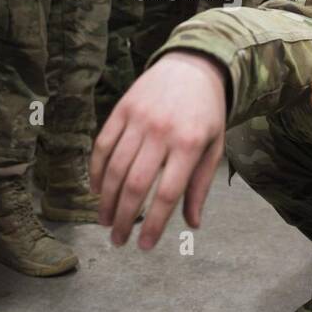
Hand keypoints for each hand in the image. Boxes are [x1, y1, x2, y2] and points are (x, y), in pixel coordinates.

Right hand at [92, 51, 227, 248]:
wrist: (192, 65)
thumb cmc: (206, 113)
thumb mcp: (215, 147)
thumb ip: (200, 186)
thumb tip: (192, 224)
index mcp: (190, 145)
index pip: (166, 194)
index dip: (154, 224)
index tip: (144, 246)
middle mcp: (162, 132)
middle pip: (135, 185)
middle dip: (124, 218)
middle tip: (118, 240)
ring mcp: (139, 119)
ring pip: (114, 168)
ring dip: (106, 200)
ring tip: (105, 221)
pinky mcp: (122, 109)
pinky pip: (103, 145)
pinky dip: (96, 170)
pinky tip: (97, 190)